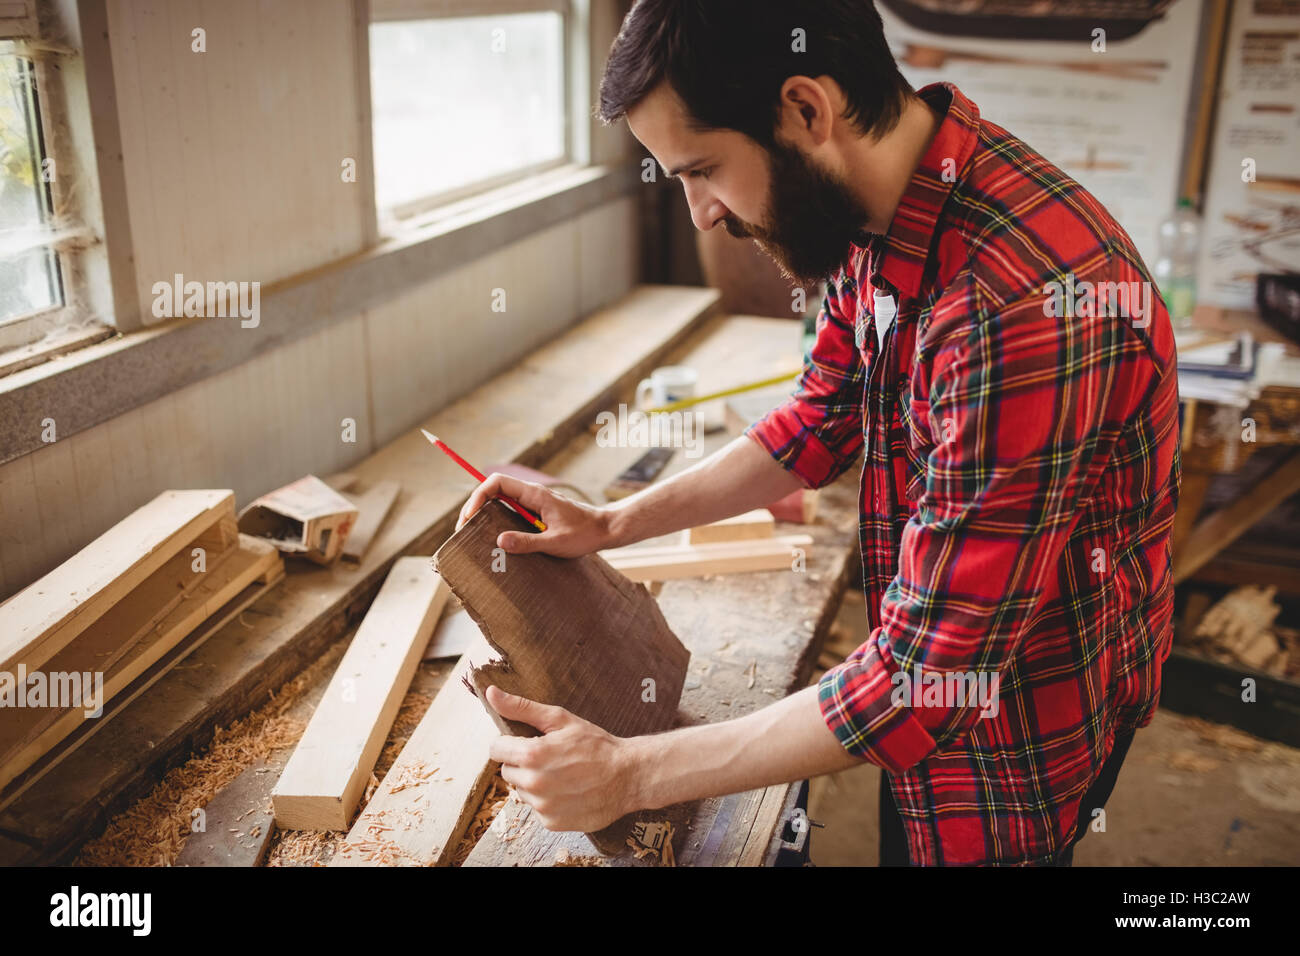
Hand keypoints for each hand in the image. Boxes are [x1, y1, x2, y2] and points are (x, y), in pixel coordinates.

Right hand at [457, 473, 612, 557]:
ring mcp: (533, 503)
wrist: (605, 530)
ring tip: (473, 535)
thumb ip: (528, 542)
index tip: (470, 517)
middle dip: (475, 507)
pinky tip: (494, 539)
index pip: (497, 483)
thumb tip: (499, 541)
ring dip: (485, 514)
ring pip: (501, 501)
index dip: (478, 496)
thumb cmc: (584, 534)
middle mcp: (531, 495)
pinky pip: (510, 512)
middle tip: (464, 530)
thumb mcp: (555, 543)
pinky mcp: (536, 513)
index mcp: (534, 495)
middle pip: (494, 491)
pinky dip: (497, 521)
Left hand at [486, 685, 639, 832]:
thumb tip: (491, 693)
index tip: (525, 742)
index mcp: (532, 754)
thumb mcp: (560, 719)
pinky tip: (567, 791)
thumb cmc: (596, 745)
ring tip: (561, 774)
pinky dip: (547, 801)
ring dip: (534, 783)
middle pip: (507, 771)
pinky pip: (537, 808)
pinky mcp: (551, 822)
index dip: (509, 743)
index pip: (496, 749)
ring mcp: (542, 806)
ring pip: (521, 791)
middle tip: (550, 757)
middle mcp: (533, 783)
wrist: (628, 776)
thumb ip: (521, 708)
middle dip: (522, 763)